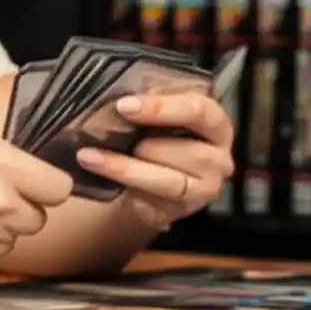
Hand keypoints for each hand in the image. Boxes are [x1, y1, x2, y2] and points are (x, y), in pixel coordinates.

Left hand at [75, 93, 235, 230]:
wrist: (157, 174)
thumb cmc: (162, 135)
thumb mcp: (162, 113)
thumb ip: (153, 103)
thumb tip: (123, 97)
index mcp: (217, 126)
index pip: (199, 111)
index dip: (161, 108)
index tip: (124, 106)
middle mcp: (219, 159)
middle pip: (189, 152)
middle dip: (146, 145)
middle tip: (106, 137)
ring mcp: (204, 190)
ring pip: (170, 183)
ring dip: (126, 169)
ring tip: (90, 158)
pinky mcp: (181, 212)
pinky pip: (155, 205)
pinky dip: (127, 192)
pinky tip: (105, 181)